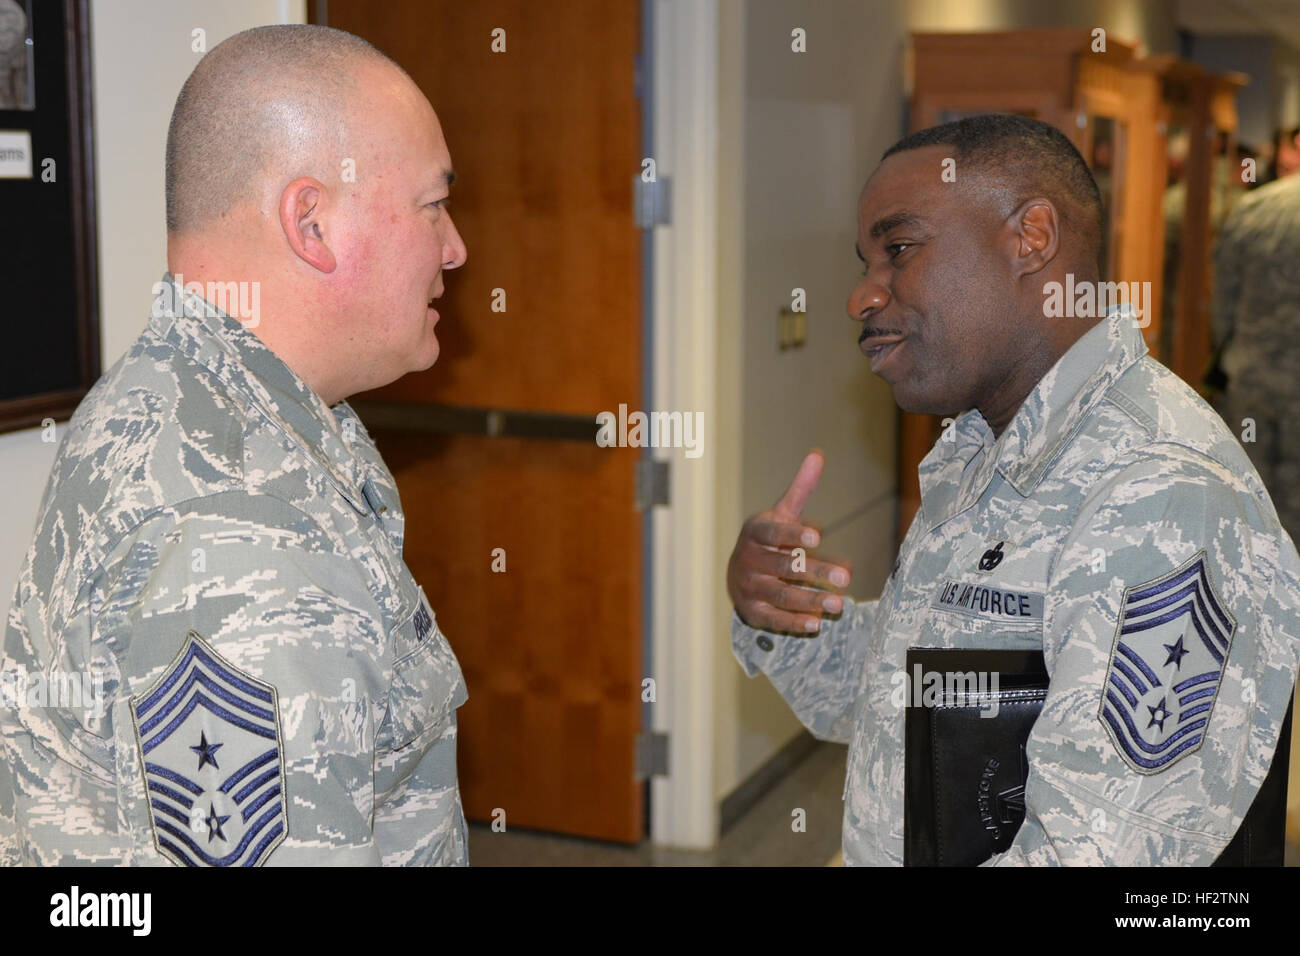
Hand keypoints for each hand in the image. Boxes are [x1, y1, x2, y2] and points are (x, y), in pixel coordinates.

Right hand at [726, 450, 851, 633]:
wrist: (738, 575)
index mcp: (755, 533)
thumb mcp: (781, 515)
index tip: (818, 535)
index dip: (793, 534)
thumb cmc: (768, 540)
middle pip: (784, 566)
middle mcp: (749, 561)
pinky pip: (775, 619)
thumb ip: (800, 489)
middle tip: (846, 577)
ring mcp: (750, 588)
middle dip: (815, 571)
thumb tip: (818, 454)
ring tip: (840, 604)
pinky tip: (818, 623)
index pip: (772, 533)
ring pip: (782, 595)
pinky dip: (795, 622)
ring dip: (810, 600)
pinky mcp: (754, 612)